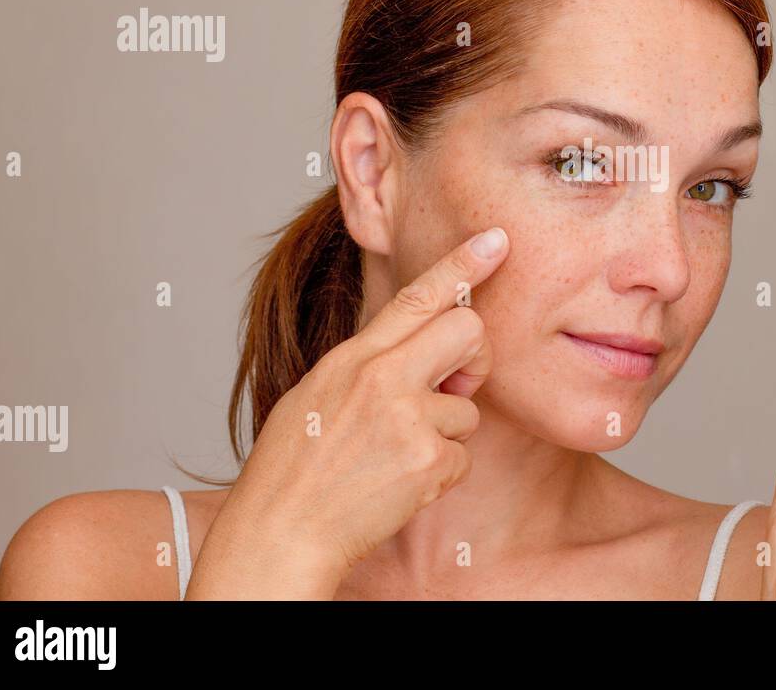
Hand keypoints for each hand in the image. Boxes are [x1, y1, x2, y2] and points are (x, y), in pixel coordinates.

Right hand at [185, 227, 509, 598]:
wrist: (279, 535)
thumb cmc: (293, 470)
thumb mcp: (318, 395)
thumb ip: (369, 367)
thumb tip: (420, 354)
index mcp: (351, 358)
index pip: (415, 296)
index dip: (461, 264)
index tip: (496, 240)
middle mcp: (381, 378)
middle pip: (467, 330)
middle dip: (475, 357)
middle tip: (456, 385)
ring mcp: (406, 418)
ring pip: (468, 409)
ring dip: (445, 436)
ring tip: (395, 459)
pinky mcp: (427, 459)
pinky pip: (462, 457)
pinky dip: (440, 475)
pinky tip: (399, 487)